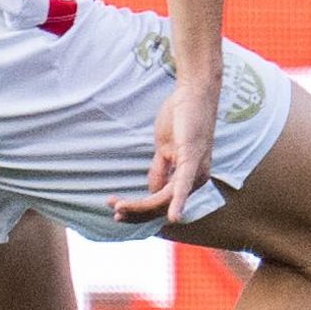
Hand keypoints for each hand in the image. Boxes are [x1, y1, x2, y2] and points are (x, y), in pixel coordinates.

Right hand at [110, 73, 220, 223]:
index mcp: (191, 178)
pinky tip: (174, 217)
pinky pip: (183, 184)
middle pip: (161, 206)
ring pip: (165, 199)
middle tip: (113, 210)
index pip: (161, 203)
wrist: (193, 92)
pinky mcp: (191, 158)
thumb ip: (160, 169)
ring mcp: (196, 170)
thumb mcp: (166, 148)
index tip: (115, 208)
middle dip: (135, 212)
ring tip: (118, 207)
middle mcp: (197, 179)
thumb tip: (150, 191)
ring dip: (140, 206)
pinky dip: (178, 202)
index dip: (138, 210)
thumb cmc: (181, 118)